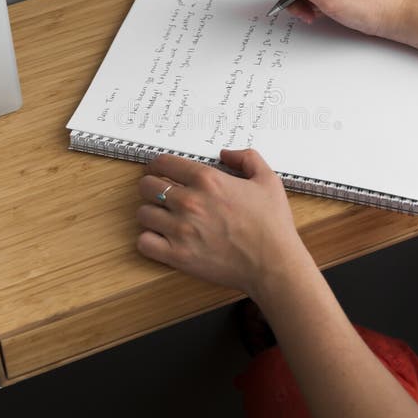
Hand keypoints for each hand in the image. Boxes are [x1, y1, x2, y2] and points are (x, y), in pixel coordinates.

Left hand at [136, 148, 310, 297]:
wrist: (274, 264)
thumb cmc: (272, 224)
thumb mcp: (268, 180)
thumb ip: (247, 158)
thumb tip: (225, 154)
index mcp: (208, 179)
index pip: (163, 163)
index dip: (157, 165)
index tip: (158, 170)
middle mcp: (189, 201)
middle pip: (147, 186)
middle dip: (151, 187)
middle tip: (160, 194)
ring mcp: (181, 230)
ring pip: (143, 213)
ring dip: (151, 214)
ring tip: (163, 218)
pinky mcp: (178, 255)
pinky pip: (143, 242)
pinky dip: (149, 240)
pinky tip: (162, 239)